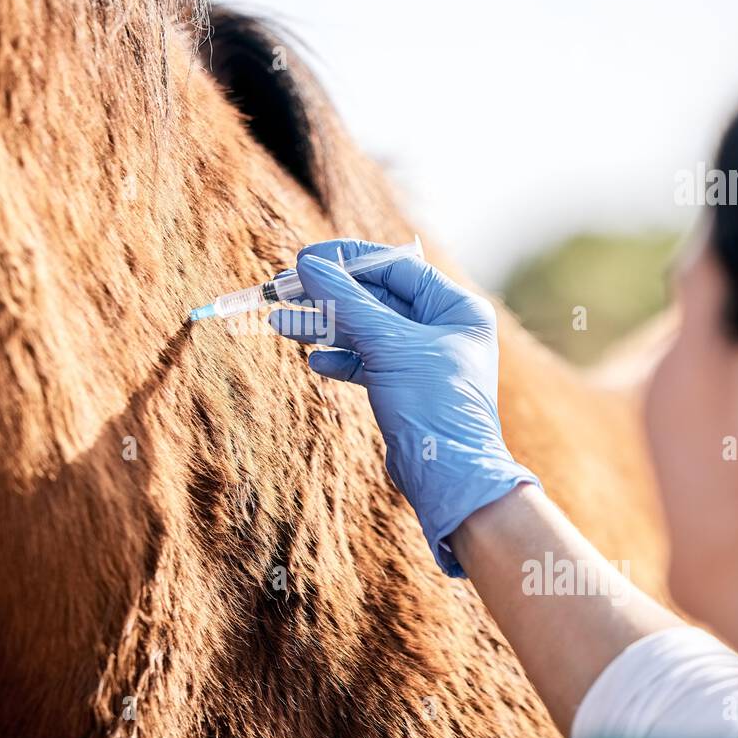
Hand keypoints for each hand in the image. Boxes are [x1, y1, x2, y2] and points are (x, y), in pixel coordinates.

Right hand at [268, 239, 540, 576]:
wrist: (448, 476)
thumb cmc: (433, 405)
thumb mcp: (387, 344)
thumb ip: (347, 302)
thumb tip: (308, 265)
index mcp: (455, 308)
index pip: (395, 267)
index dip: (347, 261)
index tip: (305, 260)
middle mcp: (443, 329)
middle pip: (374, 298)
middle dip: (328, 296)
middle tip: (282, 290)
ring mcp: (424, 360)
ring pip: (365, 331)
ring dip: (324, 326)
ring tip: (281, 323)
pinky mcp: (406, 389)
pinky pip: (367, 362)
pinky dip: (340, 359)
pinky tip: (315, 361)